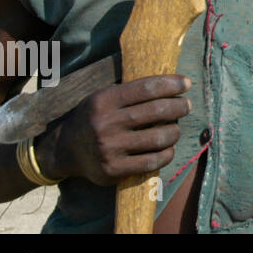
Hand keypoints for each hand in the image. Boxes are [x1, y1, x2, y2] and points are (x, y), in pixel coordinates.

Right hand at [37, 75, 191, 185]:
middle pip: (157, 111)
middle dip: (179, 107)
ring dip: (175, 131)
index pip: (147, 88)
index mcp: (104, 101)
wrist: (65, 150)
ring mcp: (109, 148)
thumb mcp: (104, 97)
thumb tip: (173, 83)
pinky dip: (167, 154)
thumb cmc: (94, 118)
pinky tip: (168, 148)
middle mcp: (105, 124)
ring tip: (175, 128)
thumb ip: (131, 91)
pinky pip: (152, 161)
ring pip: (159, 138)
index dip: (171, 84)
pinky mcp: (113, 170)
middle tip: (186, 106)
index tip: (186, 83)